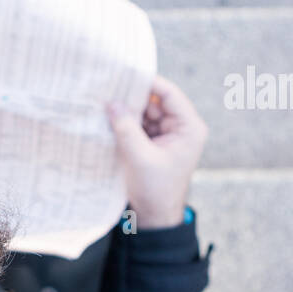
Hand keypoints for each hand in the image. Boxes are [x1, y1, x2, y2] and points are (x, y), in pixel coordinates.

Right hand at [106, 75, 207, 229]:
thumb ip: (126, 128)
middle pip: (154, 103)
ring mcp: (166, 136)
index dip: (149, 83)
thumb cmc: (155, 189)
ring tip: (103, 104)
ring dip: (126, 112)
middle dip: (132, 98)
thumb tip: (112, 103)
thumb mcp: (140, 157)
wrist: (155, 217)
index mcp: (189, 128)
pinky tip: (107, 119)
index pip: (169, 95)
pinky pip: (137, 127)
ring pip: (143, 114)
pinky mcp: (152, 144)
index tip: (125, 75)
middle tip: (108, 89)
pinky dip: (124, 124)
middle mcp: (180, 128)